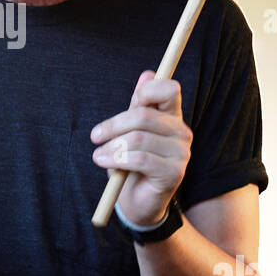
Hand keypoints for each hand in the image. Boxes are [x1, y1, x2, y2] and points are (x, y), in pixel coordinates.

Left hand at [90, 70, 191, 225]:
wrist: (137, 201)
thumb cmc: (132, 163)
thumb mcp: (130, 131)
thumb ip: (137, 105)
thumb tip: (148, 73)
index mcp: (173, 117)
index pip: (170, 89)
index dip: (147, 90)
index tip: (128, 103)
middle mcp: (181, 133)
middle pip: (144, 115)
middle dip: (113, 125)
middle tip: (95, 136)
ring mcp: (181, 154)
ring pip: (138, 138)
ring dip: (112, 147)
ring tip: (99, 155)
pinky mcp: (174, 173)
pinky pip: (140, 159)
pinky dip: (117, 159)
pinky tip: (105, 162)